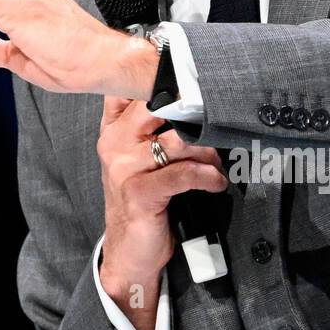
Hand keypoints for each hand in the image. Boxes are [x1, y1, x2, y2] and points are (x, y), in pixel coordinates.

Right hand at [97, 95, 227, 296]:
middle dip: (194, 111)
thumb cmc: (141, 199)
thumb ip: (148, 126)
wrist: (128, 250)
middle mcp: (114, 143)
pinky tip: (216, 182)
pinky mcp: (140, 193)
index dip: (161, 79)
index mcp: (112, 129)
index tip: (192, 82)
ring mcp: (124, 168)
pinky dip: (209, 176)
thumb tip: (189, 95)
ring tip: (216, 161)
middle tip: (217, 119)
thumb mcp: (136, 158)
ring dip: (207, 150)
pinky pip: (184, 173)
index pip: (130, 89)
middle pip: (156, 106)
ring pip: (178, 140)